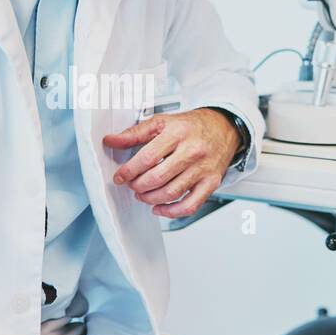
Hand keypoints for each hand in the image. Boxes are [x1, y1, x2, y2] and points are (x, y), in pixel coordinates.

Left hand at [102, 108, 239, 217]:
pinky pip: (190, 205)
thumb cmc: (192, 126)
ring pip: (171, 193)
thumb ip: (135, 133)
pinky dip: (171, 212)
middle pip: (158, 178)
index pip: (148, 157)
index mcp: (177, 133)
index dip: (129, 170)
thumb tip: (111, 141)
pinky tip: (159, 208)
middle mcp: (192, 151)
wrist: (224, 128)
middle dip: (138, 186)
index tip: (120, 176)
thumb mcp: (162, 122)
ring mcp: (203, 169)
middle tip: (131, 185)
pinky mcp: (212, 183)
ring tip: (142, 194)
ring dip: (150, 199)